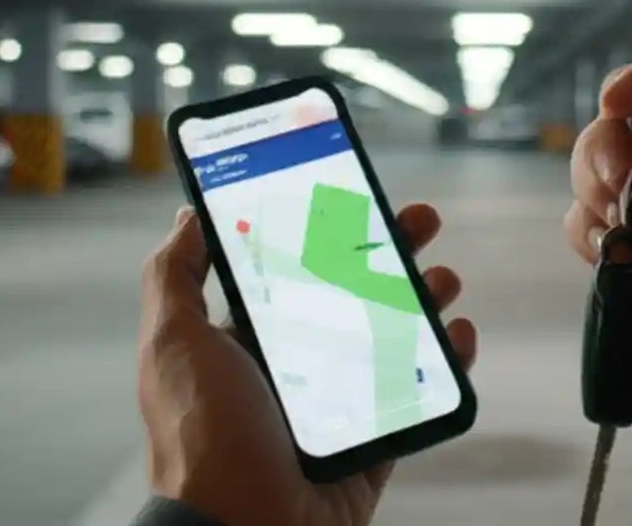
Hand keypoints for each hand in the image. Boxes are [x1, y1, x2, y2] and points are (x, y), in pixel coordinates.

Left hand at [138, 204, 476, 525]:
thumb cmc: (203, 436)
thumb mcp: (173, 343)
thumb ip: (174, 277)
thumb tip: (188, 215)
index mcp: (244, 337)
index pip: (291, 267)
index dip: (322, 228)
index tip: (352, 194)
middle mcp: (292, 363)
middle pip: (351, 290)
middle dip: (387, 251)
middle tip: (419, 221)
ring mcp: (337, 399)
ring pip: (392, 333)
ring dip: (423, 298)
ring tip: (444, 279)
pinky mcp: (374, 435)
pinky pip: (417, 390)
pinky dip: (445, 359)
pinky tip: (458, 334)